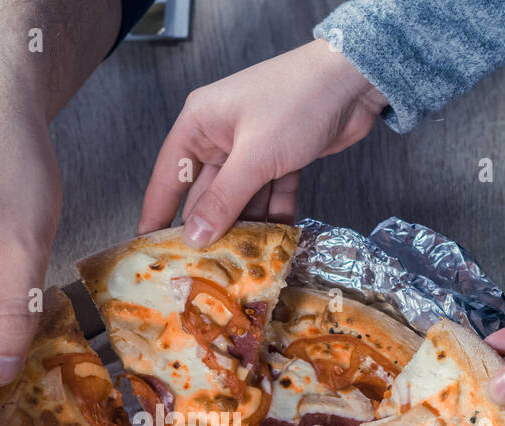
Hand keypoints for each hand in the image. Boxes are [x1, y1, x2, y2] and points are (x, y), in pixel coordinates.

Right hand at [139, 40, 387, 244]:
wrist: (354, 79)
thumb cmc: (297, 101)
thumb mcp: (254, 156)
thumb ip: (223, 200)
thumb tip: (194, 237)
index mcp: (200, 124)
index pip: (169, 177)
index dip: (158, 214)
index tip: (150, 248)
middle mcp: (220, 136)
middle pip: (206, 193)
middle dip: (210, 228)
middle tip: (204, 267)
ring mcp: (251, 147)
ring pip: (240, 198)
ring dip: (246, 226)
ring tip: (243, 262)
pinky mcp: (279, 157)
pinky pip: (269, 193)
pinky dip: (274, 213)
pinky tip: (278, 239)